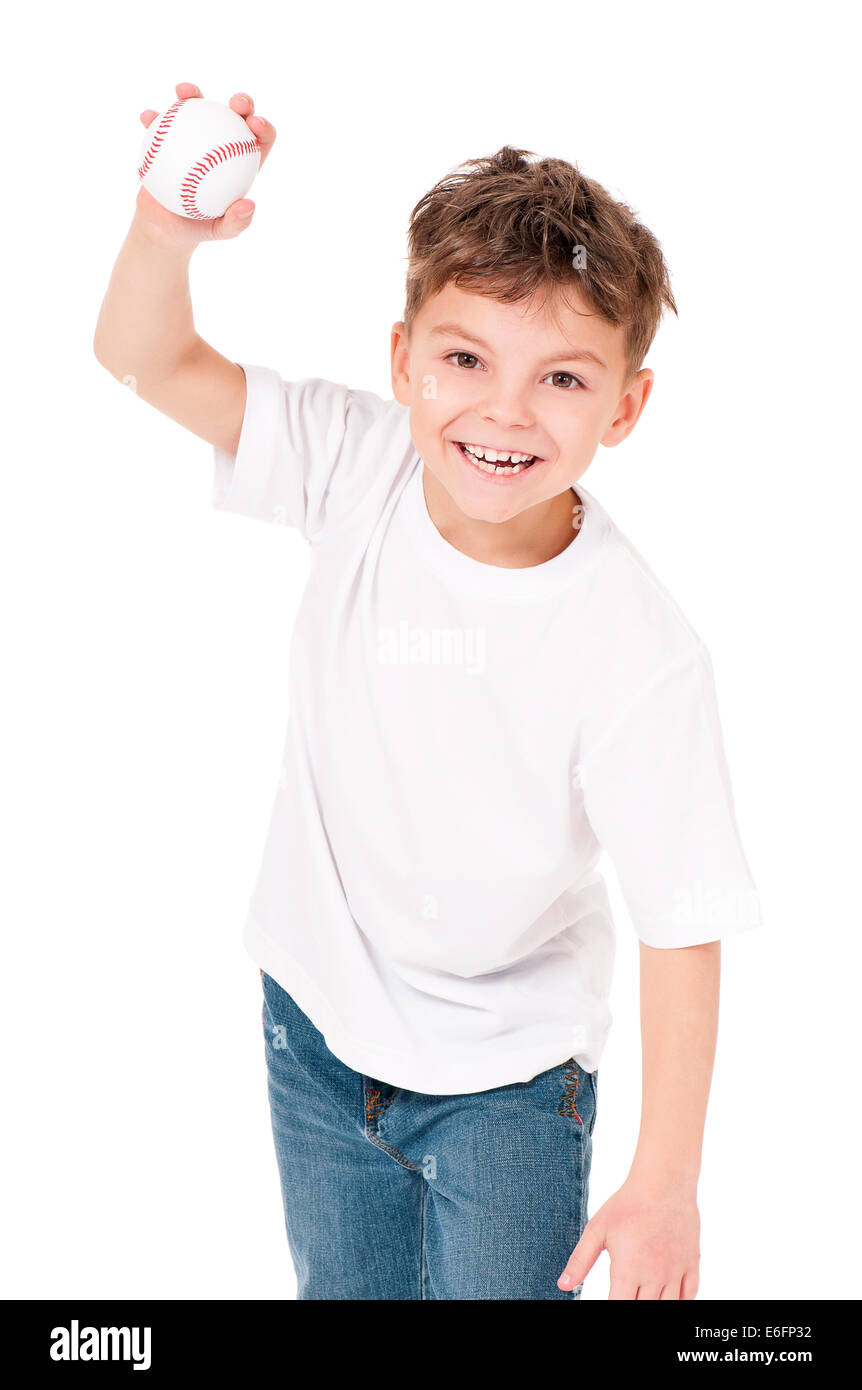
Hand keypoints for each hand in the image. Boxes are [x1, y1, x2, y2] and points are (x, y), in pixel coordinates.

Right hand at [135, 81, 276, 245]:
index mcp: (241, 163)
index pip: (260, 140)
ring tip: (182, 92)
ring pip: (197, 108)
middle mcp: (220, 144)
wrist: (165, 227)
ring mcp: (193, 138)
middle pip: (236, 116)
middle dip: (242, 101)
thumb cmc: (198, 229)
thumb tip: (248, 205)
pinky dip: (153, 118)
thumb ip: (236, 223)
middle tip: (233, 104)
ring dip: (192, 93)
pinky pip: (160, 124)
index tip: (254, 123)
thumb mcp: (220, 232)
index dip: (263, 126)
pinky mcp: (167, 138)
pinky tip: (147, 117)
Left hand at [557, 1173, 700, 1298]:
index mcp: (628, 1270)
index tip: (611, 1298)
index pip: (619, 1307)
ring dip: (656, 1304)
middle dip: (633, 1305)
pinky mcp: (692, 1262)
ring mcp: (676, 1270)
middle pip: (644, 1310)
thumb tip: (563, 1285)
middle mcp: (654, 1275)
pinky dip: (681, 1301)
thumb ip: (580, 1260)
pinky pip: (690, 1295)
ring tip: (645, 1296)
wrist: (663, 1182)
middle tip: (627, 1294)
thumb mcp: (597, 1229)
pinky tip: (668, 1297)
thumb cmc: (627, 1204)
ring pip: (669, 1307)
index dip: (612, 1309)